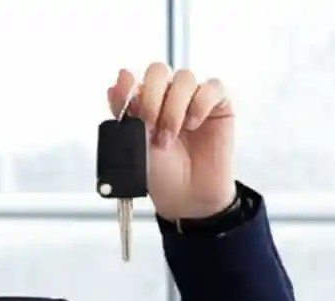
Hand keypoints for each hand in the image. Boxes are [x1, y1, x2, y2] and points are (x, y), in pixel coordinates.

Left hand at [107, 63, 235, 220]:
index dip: (129, 89)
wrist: (186, 196)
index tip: (128, 109)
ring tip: (169, 136)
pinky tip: (193, 125)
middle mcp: (167, 95)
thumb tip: (115, 82)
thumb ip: (124, 112)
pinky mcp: (218, 104)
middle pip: (158, 71)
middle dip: (151, 98)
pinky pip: (212, 87)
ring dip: (173, 108)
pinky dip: (200, 104)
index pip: (134, 77)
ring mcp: (193, 97)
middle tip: (149, 127)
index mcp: (143, 101)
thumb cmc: (160, 172)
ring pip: (184, 78)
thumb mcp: (134, 143)